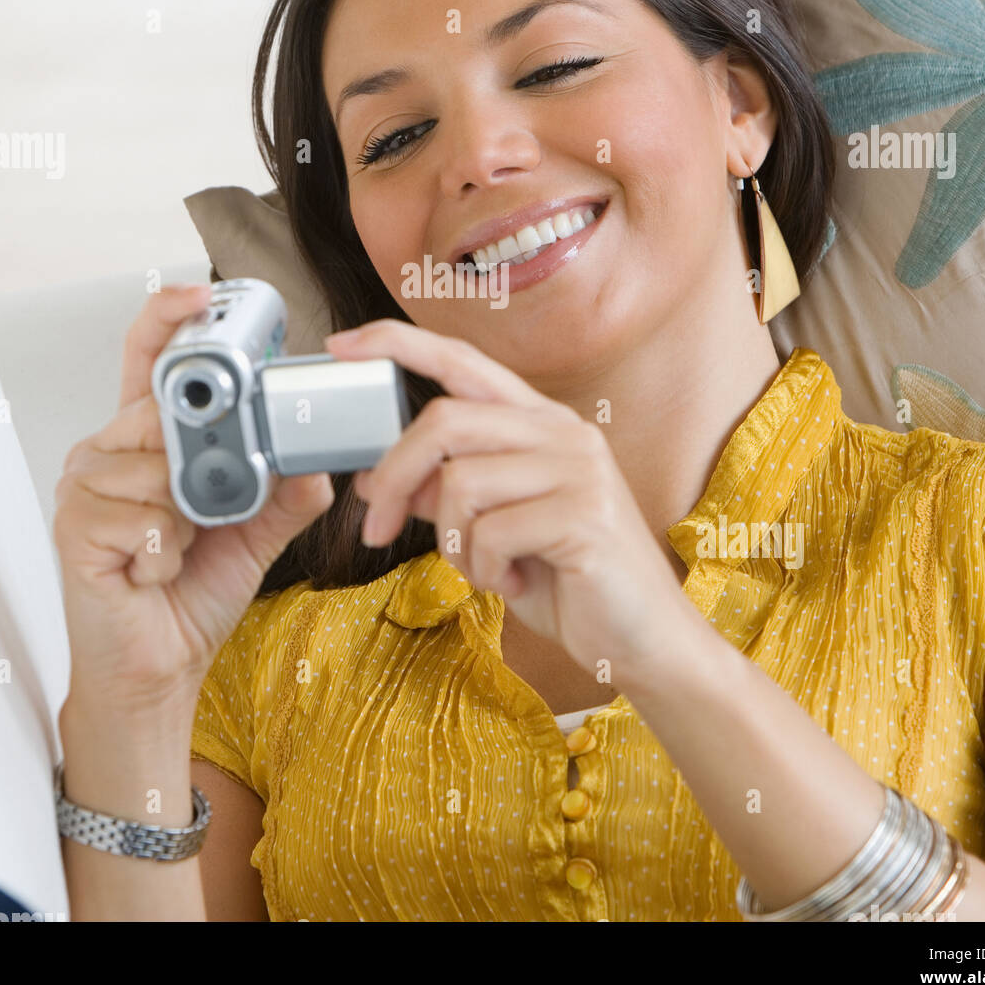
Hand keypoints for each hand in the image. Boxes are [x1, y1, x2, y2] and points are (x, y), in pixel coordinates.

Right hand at [53, 284, 334, 714]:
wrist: (160, 666)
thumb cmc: (194, 591)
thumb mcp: (258, 531)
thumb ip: (285, 488)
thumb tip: (318, 454)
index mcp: (147, 439)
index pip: (150, 361)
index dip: (170, 318)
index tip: (200, 291)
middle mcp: (108, 451)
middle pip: (164, 414)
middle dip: (207, 458)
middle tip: (211, 504)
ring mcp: (85, 486)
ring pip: (161, 470)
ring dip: (189, 520)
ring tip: (177, 549)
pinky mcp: (74, 527)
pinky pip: (145, 518)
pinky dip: (167, 552)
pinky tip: (153, 572)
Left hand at [324, 318, 697, 692]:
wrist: (642, 640)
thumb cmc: (568, 582)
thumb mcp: (491, 531)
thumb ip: (443, 495)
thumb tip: (375, 477)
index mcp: (541, 422)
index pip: (463, 361)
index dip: (399, 344)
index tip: (343, 344)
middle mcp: (562, 432)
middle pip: (444, 421)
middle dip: (394, 478)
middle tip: (377, 530)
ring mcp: (579, 469)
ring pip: (460, 483)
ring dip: (452, 542)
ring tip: (487, 568)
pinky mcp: (585, 515)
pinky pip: (490, 533)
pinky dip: (483, 571)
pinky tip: (516, 584)